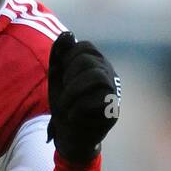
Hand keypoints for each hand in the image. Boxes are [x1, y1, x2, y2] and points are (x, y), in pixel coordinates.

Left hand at [47, 31, 120, 163]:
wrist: (69, 136)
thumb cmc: (65, 105)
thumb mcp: (57, 79)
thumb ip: (59, 56)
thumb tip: (67, 34)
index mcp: (96, 63)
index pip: (84, 47)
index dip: (68, 59)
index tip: (63, 77)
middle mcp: (109, 74)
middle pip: (88, 61)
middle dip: (69, 76)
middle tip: (65, 94)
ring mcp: (113, 92)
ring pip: (96, 77)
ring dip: (74, 91)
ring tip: (67, 104)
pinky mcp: (113, 112)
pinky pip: (97, 100)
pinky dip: (78, 108)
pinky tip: (73, 116)